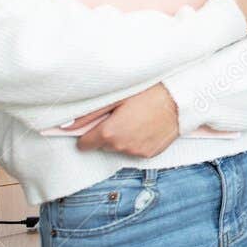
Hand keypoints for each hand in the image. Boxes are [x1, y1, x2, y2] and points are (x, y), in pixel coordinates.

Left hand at [67, 83, 181, 156]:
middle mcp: (121, 147)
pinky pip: (136, 150)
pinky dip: (138, 141)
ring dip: (123, 138)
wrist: (180, 99)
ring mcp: (136, 152)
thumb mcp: (116, 98)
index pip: (84, 145)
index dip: (88, 133)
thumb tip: (66, 125)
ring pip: (120, 148)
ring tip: (137, 119)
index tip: (99, 123)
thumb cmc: (148, 93)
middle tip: (122, 116)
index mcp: (109, 133)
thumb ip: (88, 114)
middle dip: (108, 134)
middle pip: (103, 146)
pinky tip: (147, 127)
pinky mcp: (150, 154)